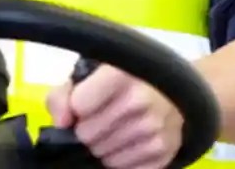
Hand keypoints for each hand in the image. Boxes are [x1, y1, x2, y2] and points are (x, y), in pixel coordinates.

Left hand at [46, 63, 183, 168]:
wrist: (172, 93)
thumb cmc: (123, 83)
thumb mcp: (90, 75)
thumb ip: (63, 95)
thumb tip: (61, 123)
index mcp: (121, 74)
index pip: (79, 104)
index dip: (75, 107)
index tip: (83, 103)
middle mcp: (142, 101)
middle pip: (87, 135)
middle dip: (87, 131)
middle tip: (99, 120)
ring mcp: (157, 129)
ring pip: (105, 157)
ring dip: (104, 148)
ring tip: (115, 131)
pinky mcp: (166, 152)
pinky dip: (123, 161)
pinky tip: (130, 143)